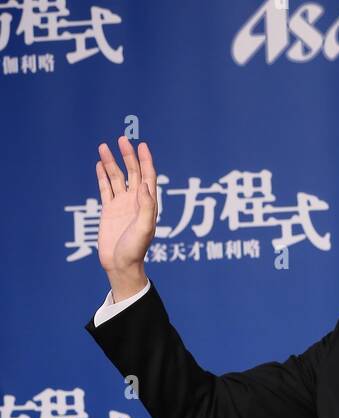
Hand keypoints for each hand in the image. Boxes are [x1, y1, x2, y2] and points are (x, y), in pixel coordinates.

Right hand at [95, 135, 157, 295]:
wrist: (120, 265)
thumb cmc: (135, 250)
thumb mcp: (144, 228)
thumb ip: (146, 206)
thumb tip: (143, 184)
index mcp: (147, 204)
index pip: (148, 177)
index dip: (146, 161)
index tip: (141, 145)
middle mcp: (135, 202)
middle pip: (132, 173)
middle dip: (128, 156)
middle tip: (122, 140)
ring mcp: (121, 205)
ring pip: (117, 178)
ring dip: (111, 163)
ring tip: (104, 147)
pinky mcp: (109, 210)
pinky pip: (106, 189)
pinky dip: (103, 176)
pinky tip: (99, 164)